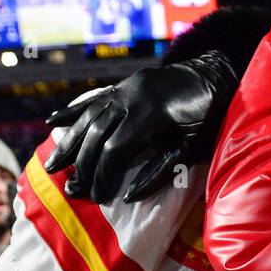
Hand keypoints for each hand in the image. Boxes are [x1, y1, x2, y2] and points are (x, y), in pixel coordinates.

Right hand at [43, 50, 237, 204]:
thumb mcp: (194, 146)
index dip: (104, 175)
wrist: (218, 74)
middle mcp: (131, 96)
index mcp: (150, 113)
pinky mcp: (125, 85)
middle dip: (82, 165)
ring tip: (52, 165)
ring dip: (69, 143)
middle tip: (72, 190)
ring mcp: (125, 88)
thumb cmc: (212, 117)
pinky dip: (73, 113)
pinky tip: (54, 123)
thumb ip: (162, 170)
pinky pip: (94, 100)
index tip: (98, 197)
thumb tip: (129, 195)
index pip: (115, 149)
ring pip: (89, 117)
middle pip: (96, 134)